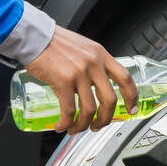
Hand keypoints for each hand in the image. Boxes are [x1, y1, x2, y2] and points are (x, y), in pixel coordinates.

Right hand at [23, 26, 139, 133]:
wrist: (35, 36)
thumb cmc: (55, 43)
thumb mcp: (83, 48)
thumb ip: (92, 64)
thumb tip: (95, 84)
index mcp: (101, 55)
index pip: (125, 78)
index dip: (131, 97)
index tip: (131, 110)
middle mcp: (93, 64)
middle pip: (110, 99)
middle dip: (106, 118)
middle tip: (99, 125)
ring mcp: (79, 73)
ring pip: (89, 109)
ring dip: (83, 125)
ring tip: (75, 128)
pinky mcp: (63, 81)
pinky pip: (69, 110)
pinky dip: (66, 123)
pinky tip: (61, 125)